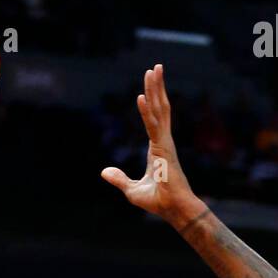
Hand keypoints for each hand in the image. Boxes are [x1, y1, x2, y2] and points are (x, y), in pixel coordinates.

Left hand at [101, 64, 200, 224]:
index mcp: (157, 147)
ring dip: (155, 90)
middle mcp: (163, 141)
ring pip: (159, 110)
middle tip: (155, 67)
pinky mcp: (163, 148)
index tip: (147, 87)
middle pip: (160, 108)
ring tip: (154, 70)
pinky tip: (141, 96)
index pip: (154, 119)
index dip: (152, 101)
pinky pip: (153, 125)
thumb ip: (119, 179)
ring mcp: (165, 142)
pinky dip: (146, 110)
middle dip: (157, 87)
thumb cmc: (158, 201)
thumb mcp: (132, 190)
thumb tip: (104, 172)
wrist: (173, 209)